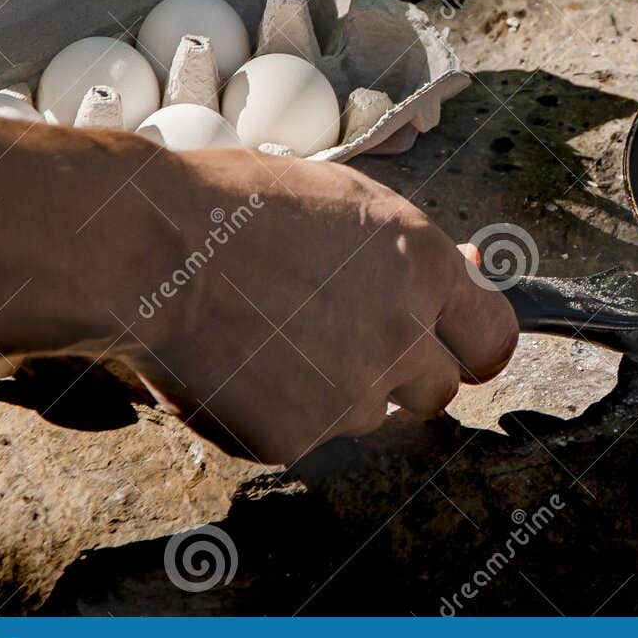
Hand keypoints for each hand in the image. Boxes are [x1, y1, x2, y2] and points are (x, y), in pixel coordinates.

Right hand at [117, 150, 518, 463]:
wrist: (144, 250)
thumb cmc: (236, 207)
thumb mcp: (346, 199)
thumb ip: (414, 248)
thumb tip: (474, 266)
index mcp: (423, 267)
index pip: (493, 335)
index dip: (471, 343)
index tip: (454, 347)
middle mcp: (402, 334)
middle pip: (440, 387)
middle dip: (405, 375)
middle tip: (346, 344)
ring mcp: (352, 394)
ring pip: (371, 414)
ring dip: (340, 392)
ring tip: (275, 341)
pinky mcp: (297, 438)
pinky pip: (305, 437)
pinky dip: (278, 413)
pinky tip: (238, 366)